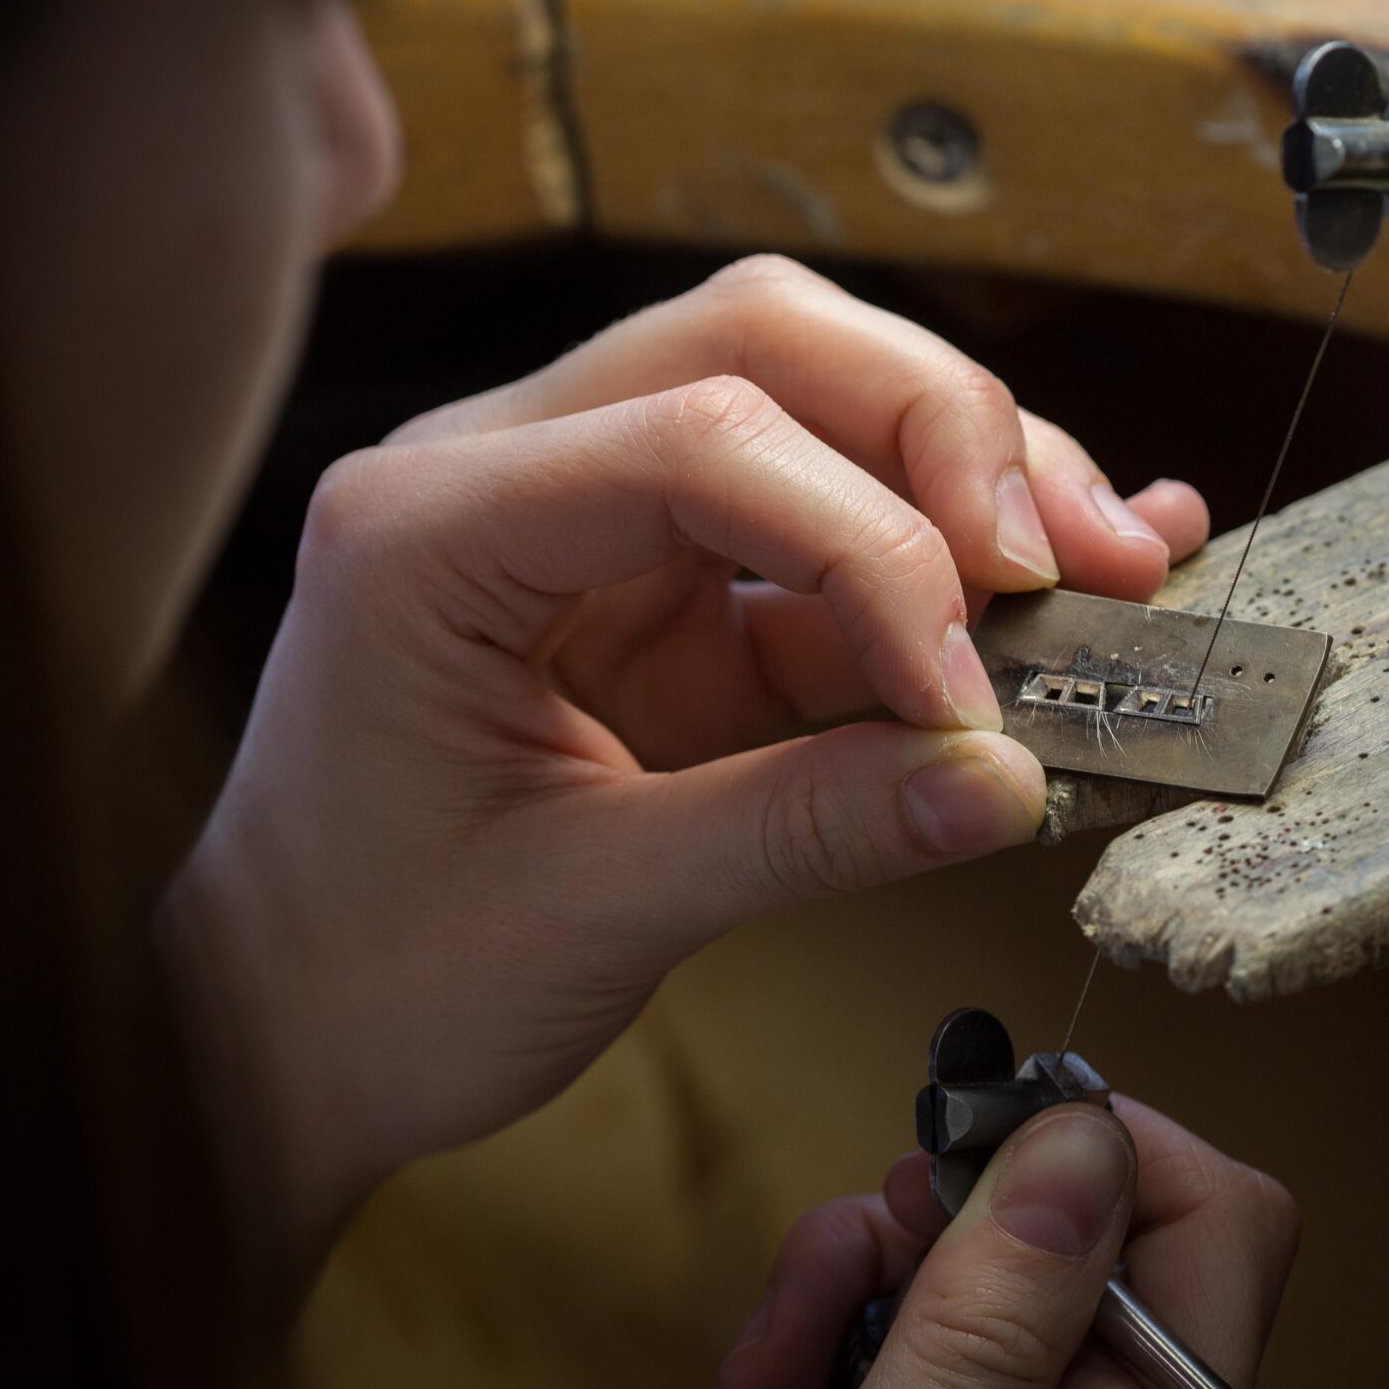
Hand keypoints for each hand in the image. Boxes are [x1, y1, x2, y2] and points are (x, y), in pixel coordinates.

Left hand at [160, 258, 1208, 1284]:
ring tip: (1109, 566)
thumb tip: (1007, 780)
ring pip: (814, 402)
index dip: (872, 545)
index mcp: (434, 525)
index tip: (965, 691)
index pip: (700, 439)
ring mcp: (591, 518)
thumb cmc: (369, 974)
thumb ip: (805, 832)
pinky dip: (944, 569)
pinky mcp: (662, 591)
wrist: (279, 1043)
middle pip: (766, 345)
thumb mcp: (586, 914)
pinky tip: (1059, 587)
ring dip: (970, 480)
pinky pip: (826, 537)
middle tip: (1071, 562)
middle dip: (946, 439)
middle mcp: (510, 472)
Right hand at [699, 1098, 1298, 1388]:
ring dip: (836, 1295)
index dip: (1102, 1141)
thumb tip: (1081, 1134)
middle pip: (1062, 1224)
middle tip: (833, 1273)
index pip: (1221, 1210)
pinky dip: (818, 1352)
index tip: (978, 1141)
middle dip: (917, 1228)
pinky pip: (905, 1336)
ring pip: (962, 1272)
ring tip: (760, 1380)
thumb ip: (995, 1311)